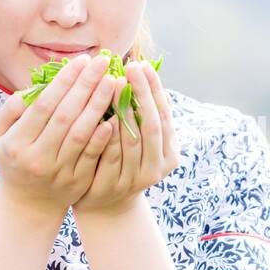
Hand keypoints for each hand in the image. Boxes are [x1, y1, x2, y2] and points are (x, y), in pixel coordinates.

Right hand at [0, 53, 119, 217]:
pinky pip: (93, 156)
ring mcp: (58, 172)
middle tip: (103, 63)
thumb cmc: (16, 160)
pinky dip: (104, 136)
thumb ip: (11, 111)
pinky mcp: (77, 183)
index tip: (81, 61)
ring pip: (81, 134)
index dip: (64, 82)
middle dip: (86, 86)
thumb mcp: (2, 137)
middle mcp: (36, 158)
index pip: (43, 106)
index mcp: (16, 143)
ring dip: (99, 106)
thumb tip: (33, 86)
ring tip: (114, 82)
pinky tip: (116, 115)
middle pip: (65, 116)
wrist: (28, 204)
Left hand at [73, 59, 179, 217]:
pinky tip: (100, 114)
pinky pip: (111, 156)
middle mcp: (158, 167)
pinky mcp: (114, 186)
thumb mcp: (138, 141)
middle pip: (152, 125)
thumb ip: (142, 115)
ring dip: (124, 109)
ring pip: (134, 140)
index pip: (165, 115)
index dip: (155, 90)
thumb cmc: (121, 162)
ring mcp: (137, 179)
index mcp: (169, 153)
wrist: (105, 204)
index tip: (143, 65)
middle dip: (142, 94)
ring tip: (113, 83)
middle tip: (130, 67)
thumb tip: (144, 71)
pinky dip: (107, 134)